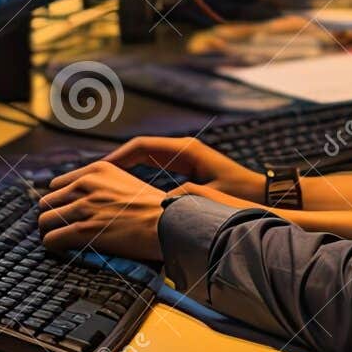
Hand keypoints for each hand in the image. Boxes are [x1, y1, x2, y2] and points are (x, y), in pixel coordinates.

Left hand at [38, 162, 166, 261]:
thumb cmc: (153, 209)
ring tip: (61, 241)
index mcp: (97, 170)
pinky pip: (51, 239)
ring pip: (44, 221)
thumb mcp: (127, 183)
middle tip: (60, 229)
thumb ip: (103, 186)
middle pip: (47, 202)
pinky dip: (54, 246)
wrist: (168, 222)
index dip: (59, 202)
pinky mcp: (84, 230)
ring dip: (50, 232)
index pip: (57, 184)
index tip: (64, 213)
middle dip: (51, 217)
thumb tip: (84, 199)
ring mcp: (84, 207)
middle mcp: (86, 185)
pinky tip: (64, 250)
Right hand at [103, 136, 265, 202]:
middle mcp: (181, 149)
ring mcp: (183, 156)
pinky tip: (123, 189)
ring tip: (99, 182)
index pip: (141, 146)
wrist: (262, 194)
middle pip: (138, 149)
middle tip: (90, 175)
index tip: (96, 170)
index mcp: (184, 150)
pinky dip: (136, 174)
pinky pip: (153, 166)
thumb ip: (180, 198)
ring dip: (122, 167)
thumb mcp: (206, 197)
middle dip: (113, 161)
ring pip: (143, 157)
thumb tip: (154, 205)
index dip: (117, 157)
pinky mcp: (186, 167)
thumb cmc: (238, 195)